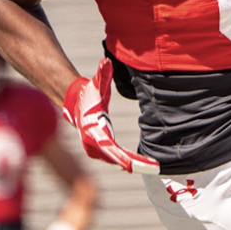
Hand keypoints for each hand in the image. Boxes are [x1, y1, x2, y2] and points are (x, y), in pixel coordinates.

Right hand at [62, 58, 160, 174]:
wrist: (76, 105)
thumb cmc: (87, 96)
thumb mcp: (94, 85)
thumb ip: (101, 74)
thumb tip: (106, 62)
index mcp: (94, 134)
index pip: (110, 149)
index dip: (122, 158)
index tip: (133, 166)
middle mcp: (94, 146)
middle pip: (116, 159)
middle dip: (135, 164)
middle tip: (154, 168)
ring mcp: (96, 150)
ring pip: (117, 160)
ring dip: (133, 164)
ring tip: (152, 167)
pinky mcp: (100, 150)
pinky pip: (116, 158)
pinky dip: (128, 161)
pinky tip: (141, 164)